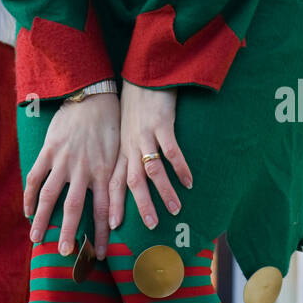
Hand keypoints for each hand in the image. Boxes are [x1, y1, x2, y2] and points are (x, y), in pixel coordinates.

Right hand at [24, 93, 119, 261]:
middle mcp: (83, 170)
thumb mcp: (118, 155)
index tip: (99, 255)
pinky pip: (35, 177)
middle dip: (69, 232)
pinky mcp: (49, 150)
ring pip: (50, 195)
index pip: (103, 211)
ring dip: (42, 218)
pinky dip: (29, 195)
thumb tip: (117, 211)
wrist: (93, 97)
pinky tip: (27, 210)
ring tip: (37, 238)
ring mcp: (64, 160)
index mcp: (103, 172)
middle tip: (65, 253)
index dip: (100, 234)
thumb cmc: (110, 128)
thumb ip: (115, 182)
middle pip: (73, 207)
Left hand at [108, 81, 192, 231]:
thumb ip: (129, 153)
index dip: (113, 204)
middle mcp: (130, 145)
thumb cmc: (136, 106)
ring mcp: (145, 135)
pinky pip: (171, 150)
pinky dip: (179, 168)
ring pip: (152, 169)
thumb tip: (135, 178)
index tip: (114, 226)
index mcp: (121, 149)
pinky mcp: (161, 124)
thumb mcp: (126, 132)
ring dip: (164, 191)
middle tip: (151, 227)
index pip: (113, 182)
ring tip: (176, 209)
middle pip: (132, 181)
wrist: (143, 75)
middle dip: (140, 206)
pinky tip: (189, 181)